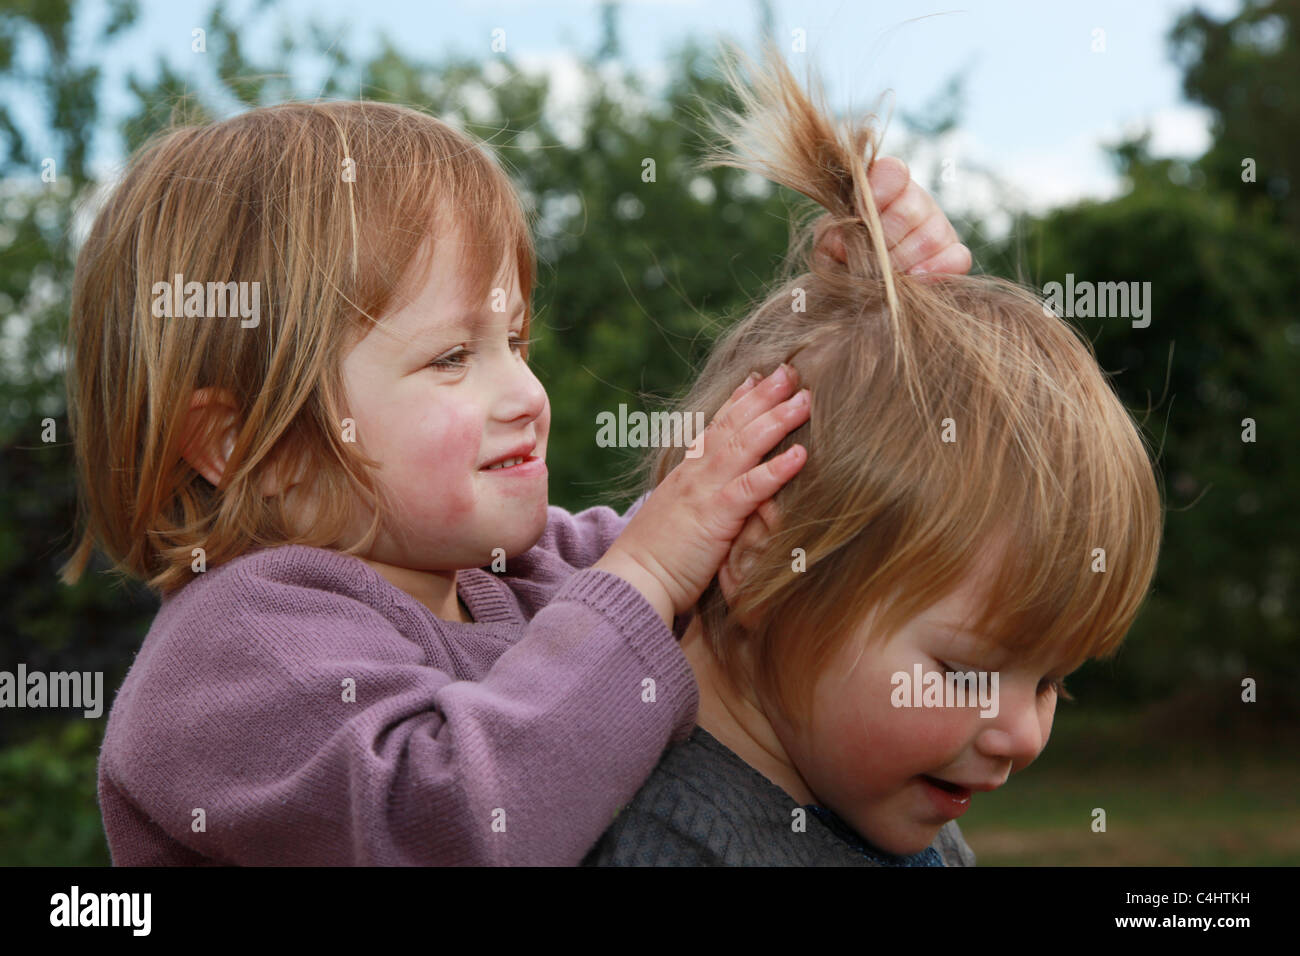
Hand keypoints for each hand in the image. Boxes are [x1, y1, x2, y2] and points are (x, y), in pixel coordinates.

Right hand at [594, 364, 810, 625]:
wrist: (632, 583)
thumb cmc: (653, 562)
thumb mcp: (677, 523)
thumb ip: (699, 506)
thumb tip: (715, 502)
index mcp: (685, 475)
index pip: (714, 428)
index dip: (737, 401)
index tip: (756, 378)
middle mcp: (694, 474)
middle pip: (732, 424)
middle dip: (763, 395)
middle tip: (790, 371)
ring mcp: (704, 492)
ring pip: (745, 445)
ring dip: (777, 419)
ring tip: (805, 399)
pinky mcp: (715, 517)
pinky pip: (751, 487)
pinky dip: (776, 468)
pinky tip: (802, 453)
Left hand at [816, 156, 970, 275]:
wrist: (860, 282)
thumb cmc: (842, 255)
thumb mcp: (829, 243)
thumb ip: (831, 237)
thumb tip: (842, 240)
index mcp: (883, 187)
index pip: (891, 172)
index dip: (878, 190)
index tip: (859, 209)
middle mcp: (915, 201)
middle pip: (908, 211)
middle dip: (882, 239)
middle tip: (866, 256)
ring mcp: (937, 227)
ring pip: (930, 237)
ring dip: (902, 261)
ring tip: (883, 275)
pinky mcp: (953, 254)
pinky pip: (957, 258)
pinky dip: (938, 269)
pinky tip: (915, 277)